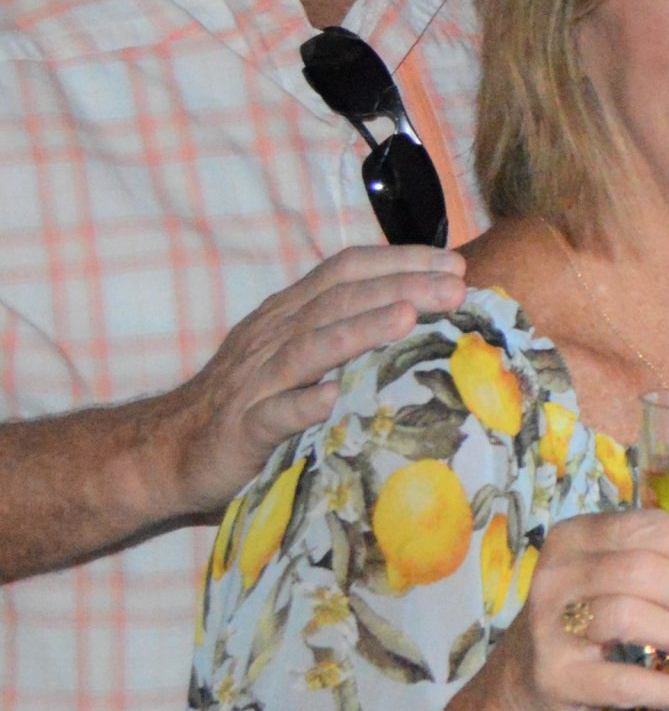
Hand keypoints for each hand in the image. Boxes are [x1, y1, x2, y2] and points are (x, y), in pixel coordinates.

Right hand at [162, 246, 466, 519]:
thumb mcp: (299, 354)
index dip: (398, 262)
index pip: (345, 272)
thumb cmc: (256, 400)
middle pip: (337, 302)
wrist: (172, 448)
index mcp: (289, 314)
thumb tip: (423, 313)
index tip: (454, 265)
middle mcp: (272, 337)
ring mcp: (255, 381)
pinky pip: (275, 413)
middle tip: (455, 288)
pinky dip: (304, 403)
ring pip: (309, 348)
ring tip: (407, 319)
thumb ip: (345, 330)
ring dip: (359, 331)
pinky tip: (335, 397)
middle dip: (399, 289)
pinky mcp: (243, 428)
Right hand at [476, 508, 668, 710]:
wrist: (526, 681)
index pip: (643, 527)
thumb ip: (660, 561)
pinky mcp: (555, 677)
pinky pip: (619, 680)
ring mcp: (550, 627)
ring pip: (627, 617)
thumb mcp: (611, 576)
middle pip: (639, 571)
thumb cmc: (587, 616)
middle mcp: (556, 576)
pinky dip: (665, 687)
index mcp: (576, 538)